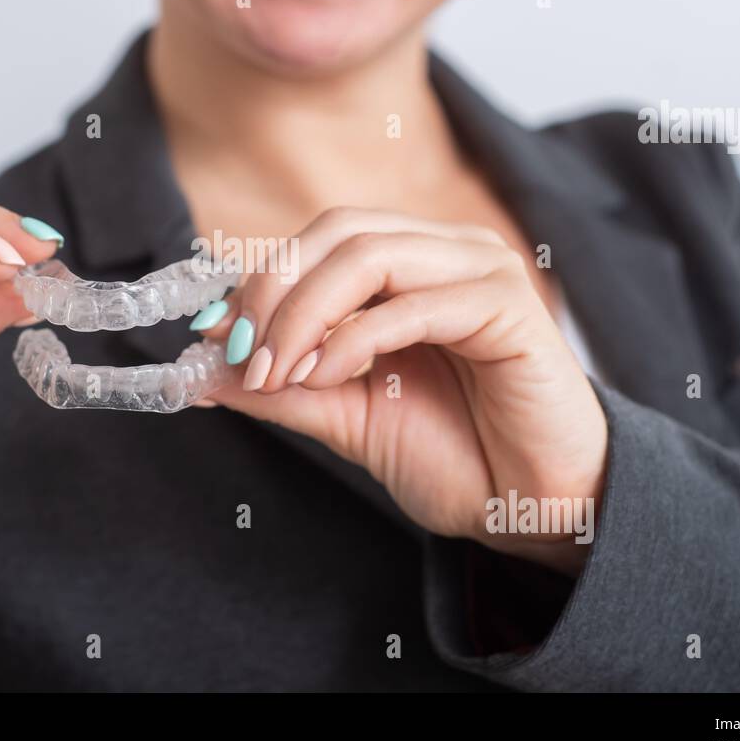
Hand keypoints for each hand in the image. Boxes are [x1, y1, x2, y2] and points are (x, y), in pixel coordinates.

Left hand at [196, 208, 607, 575]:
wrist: (536, 509)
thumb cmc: (457, 455)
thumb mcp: (347, 415)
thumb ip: (283, 387)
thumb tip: (204, 369)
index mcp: (411, 265)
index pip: (319, 241)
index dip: (259, 280)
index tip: (210, 335)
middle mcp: (446, 252)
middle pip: (338, 231)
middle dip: (274, 290)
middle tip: (241, 354)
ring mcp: (482, 270)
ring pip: (369, 255)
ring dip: (304, 314)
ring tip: (278, 372)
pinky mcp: (508, 307)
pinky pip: (412, 304)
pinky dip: (354, 338)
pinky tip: (327, 377)